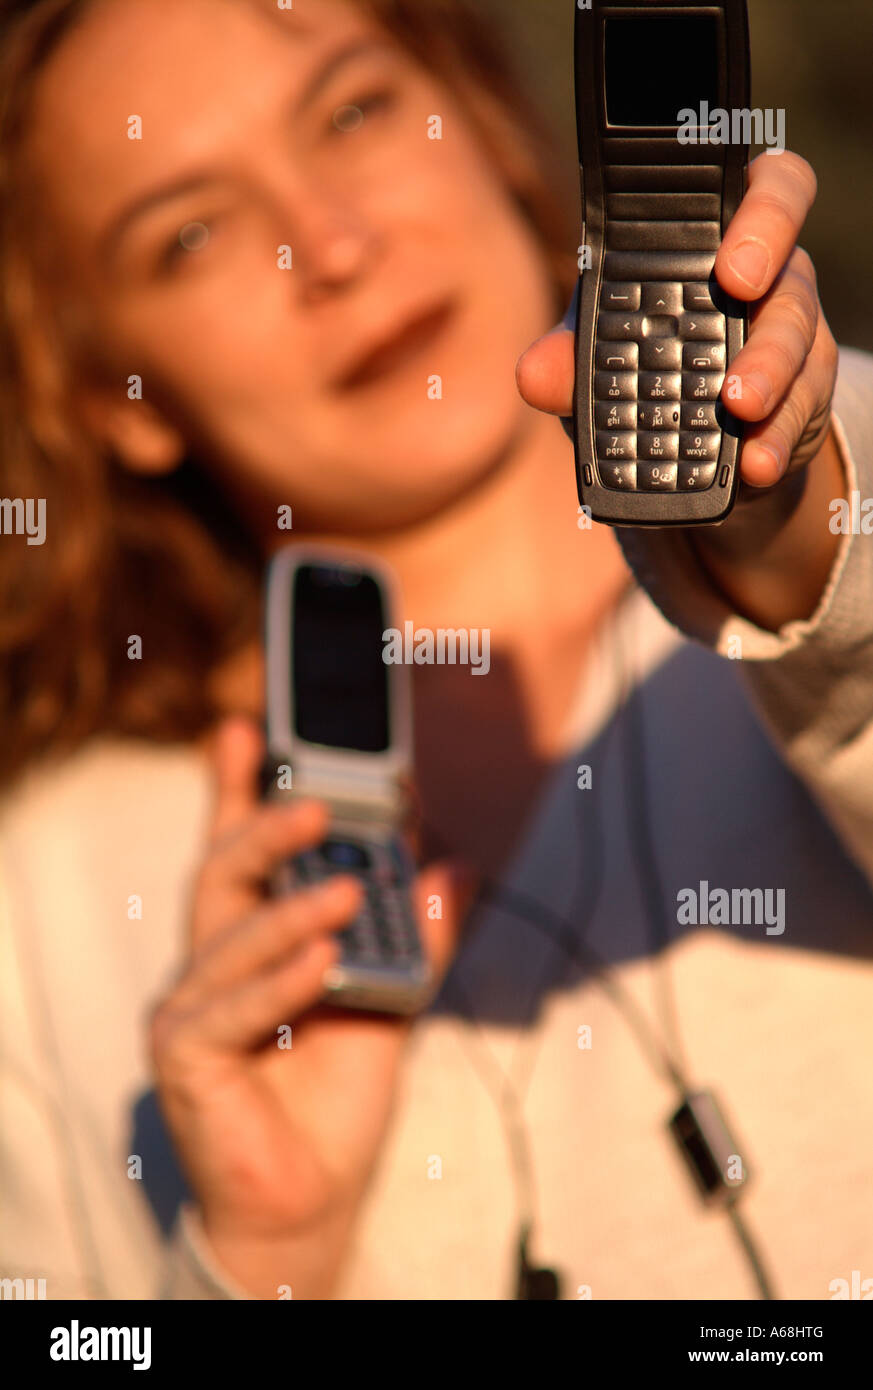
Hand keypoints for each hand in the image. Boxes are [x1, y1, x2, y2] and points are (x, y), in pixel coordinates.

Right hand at [148, 716, 470, 1296]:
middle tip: (314, 799)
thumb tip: (453, 864)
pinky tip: (324, 963)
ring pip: (229, 936)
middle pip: (224, 872)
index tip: (245, 726)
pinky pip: (230, 1009)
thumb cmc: (339, 1091)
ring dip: (292, 910)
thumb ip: (418, 934)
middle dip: (263, 825)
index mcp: (254, 937)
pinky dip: (280, 981)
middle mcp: (213, 961)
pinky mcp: (184, 1056)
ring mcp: (190, 1007)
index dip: (235, 787)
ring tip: (351, 891)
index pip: (240, 848)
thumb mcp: (393, 998)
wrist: (315, 1195)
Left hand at [517, 151, 845, 627]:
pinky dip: (775, 438)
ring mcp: (795, 338)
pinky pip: (803, 412)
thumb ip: (570, 354)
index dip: (763, 210)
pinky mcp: (806, 398)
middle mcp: (774, 277)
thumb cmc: (642, 359)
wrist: (688, 443)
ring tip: (741, 406)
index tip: (729, 261)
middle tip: (738, 302)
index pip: (770, 188)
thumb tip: (534, 375)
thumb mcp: (601, 350)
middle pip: (793, 269)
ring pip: (799, 342)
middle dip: (766, 290)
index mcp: (724, 236)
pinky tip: (756, 462)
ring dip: (771, 372)